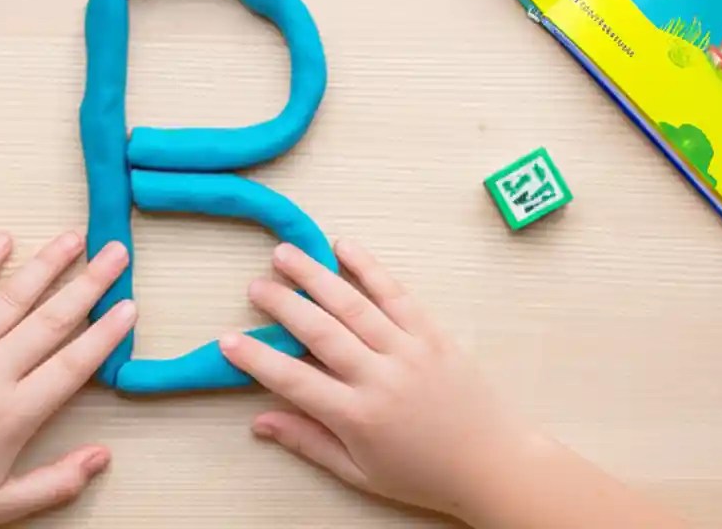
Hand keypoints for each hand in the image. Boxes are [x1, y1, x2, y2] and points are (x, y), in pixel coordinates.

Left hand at [0, 232, 134, 527]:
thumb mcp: (1, 504)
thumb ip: (56, 482)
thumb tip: (102, 457)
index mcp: (14, 416)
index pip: (73, 365)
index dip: (105, 334)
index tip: (129, 306)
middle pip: (52, 320)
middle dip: (90, 283)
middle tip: (118, 253)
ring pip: (11, 299)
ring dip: (46, 264)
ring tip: (74, 237)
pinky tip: (4, 240)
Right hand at [218, 241, 538, 517]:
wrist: (493, 464)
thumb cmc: (423, 474)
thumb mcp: (360, 473)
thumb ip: (308, 442)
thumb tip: (258, 421)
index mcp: (358, 416)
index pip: (294, 380)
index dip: (257, 359)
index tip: (228, 340)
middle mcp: (380, 377)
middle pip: (320, 331)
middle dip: (282, 305)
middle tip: (255, 286)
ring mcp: (409, 351)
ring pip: (354, 304)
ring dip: (315, 275)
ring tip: (284, 253)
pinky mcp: (434, 334)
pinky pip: (397, 294)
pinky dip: (369, 268)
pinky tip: (344, 247)